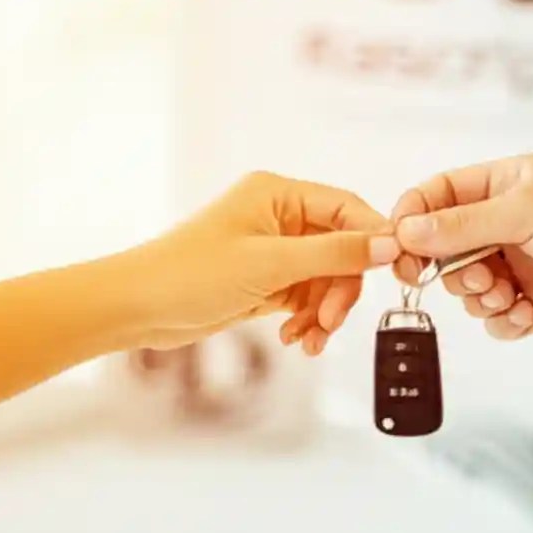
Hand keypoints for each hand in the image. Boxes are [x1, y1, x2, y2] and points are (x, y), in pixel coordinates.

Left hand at [124, 172, 398, 352]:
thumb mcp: (271, 264)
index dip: (374, 238)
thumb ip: (334, 254)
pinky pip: (306, 298)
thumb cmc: (189, 275)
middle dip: (341, 289)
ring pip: (326, 279)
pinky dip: (307, 320)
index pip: (347, 208)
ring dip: (324, 312)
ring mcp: (273, 250)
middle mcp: (279, 217)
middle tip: (331, 321)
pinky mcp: (266, 281)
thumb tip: (388, 243)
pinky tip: (294, 339)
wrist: (137, 309)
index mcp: (278, 194)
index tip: (396, 269)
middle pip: (341, 249)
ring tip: (309, 339)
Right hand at [392, 154, 532, 338]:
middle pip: (446, 249)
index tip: (401, 248)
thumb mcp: (528, 210)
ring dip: (480, 298)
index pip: (439, 195)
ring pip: (469, 290)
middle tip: (476, 278)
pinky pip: (498, 321)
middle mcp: (509, 224)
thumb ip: (463, 224)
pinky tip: (526, 315)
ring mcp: (524, 265)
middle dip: (450, 269)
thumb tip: (407, 230)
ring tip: (508, 295)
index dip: (415, 219)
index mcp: (506, 185)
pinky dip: (504, 323)